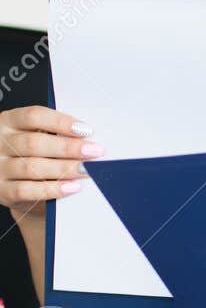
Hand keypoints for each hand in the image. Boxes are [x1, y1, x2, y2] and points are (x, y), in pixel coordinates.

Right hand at [0, 106, 99, 220]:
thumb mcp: (35, 135)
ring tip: (87, 170)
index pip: (33, 116)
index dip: (61, 122)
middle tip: (94, 152)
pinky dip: (52, 189)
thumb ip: (54, 133)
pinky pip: (26, 190)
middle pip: (34, 143)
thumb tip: (88, 138)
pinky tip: (71, 186)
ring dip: (64, 168)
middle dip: (68, 148)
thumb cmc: (30, 153)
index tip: (86, 130)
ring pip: (32, 167)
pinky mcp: (2, 191)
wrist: (11, 183)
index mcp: (9, 122)